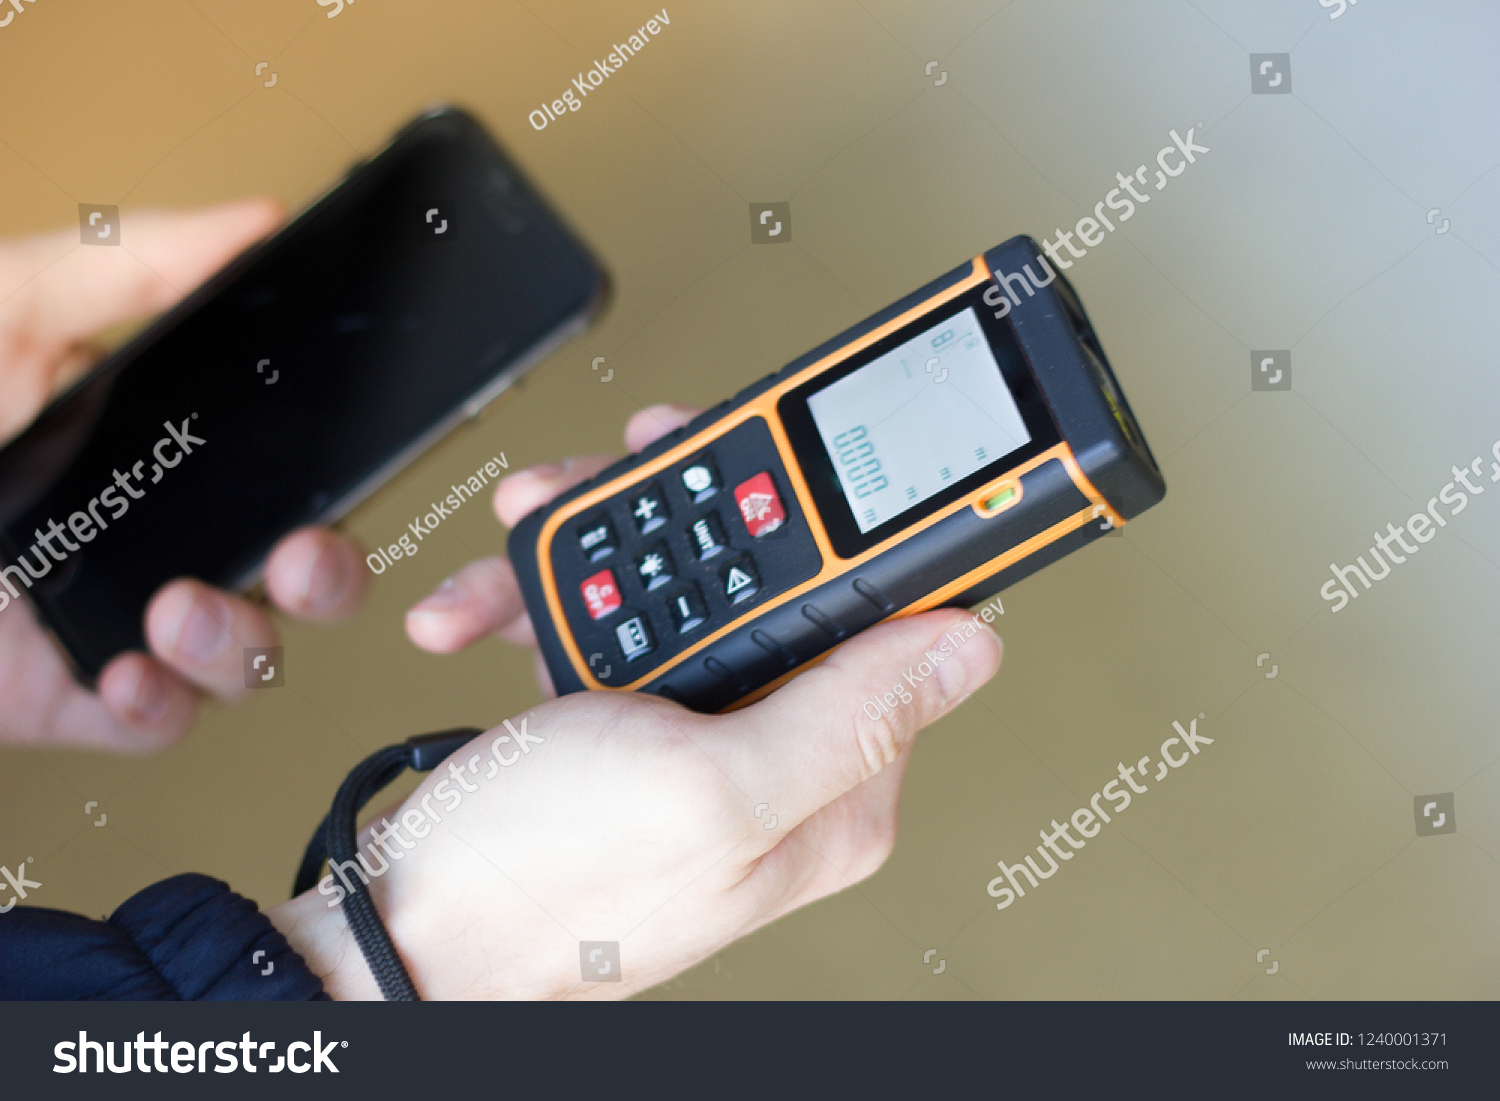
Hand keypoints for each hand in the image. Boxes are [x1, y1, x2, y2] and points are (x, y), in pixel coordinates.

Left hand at [0, 201, 370, 751]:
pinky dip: (160, 709)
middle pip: (287, 578)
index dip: (330, 484)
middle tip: (303, 560)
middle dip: (326, 580)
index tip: (344, 469)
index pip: (275, 471)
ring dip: (238, 646)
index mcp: (144, 445)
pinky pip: (150, 725)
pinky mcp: (58, 695)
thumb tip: (248, 223)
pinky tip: (131, 674)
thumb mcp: (8, 313)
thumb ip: (125, 267)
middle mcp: (142, 536)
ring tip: (182, 613)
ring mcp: (104, 619)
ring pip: (238, 660)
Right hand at [269, 408, 1003, 997]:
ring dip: (594, 550)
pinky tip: (492, 608)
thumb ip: (846, 714)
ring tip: (535, 531)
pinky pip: (608, 628)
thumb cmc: (546, 882)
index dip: (833, 529)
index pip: (884, 624)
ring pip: (679, 590)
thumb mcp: (709, 787)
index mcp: (833, 787)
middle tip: (625, 471)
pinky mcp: (628, 727)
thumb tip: (971, 645)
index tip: (772, 464)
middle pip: (770, 586)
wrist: (405, 923)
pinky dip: (541, 603)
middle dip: (687, 518)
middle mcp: (778, 763)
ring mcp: (699, 741)